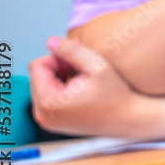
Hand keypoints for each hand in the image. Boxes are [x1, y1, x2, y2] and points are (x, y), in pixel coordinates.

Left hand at [29, 36, 144, 136]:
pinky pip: (48, 97)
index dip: (58, 57)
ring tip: (83, 78)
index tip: (78, 60)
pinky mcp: (53, 122)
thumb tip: (50, 41)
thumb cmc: (116, 95)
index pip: (37, 66)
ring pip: (42, 85)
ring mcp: (47, 120)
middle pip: (37, 76)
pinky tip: (81, 88)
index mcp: (49, 102)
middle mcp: (42, 115)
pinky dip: (61, 88)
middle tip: (82, 67)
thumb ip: (72, 51)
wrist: (128, 119)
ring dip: (60, 77)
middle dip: (57, 67)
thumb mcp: (98, 66)